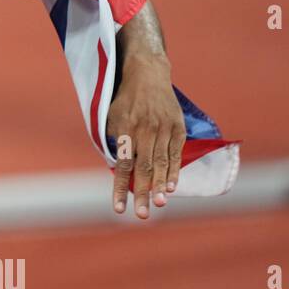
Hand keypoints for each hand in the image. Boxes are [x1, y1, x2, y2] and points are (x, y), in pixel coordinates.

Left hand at [106, 54, 185, 219]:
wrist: (147, 73)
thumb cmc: (124, 100)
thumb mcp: (111, 118)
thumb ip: (115, 143)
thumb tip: (117, 170)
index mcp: (125, 130)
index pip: (122, 166)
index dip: (120, 188)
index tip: (118, 209)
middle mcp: (145, 131)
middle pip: (144, 168)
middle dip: (142, 194)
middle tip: (143, 215)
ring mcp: (164, 129)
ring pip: (162, 162)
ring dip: (160, 186)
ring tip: (159, 204)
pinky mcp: (178, 127)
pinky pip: (176, 153)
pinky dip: (174, 171)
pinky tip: (172, 187)